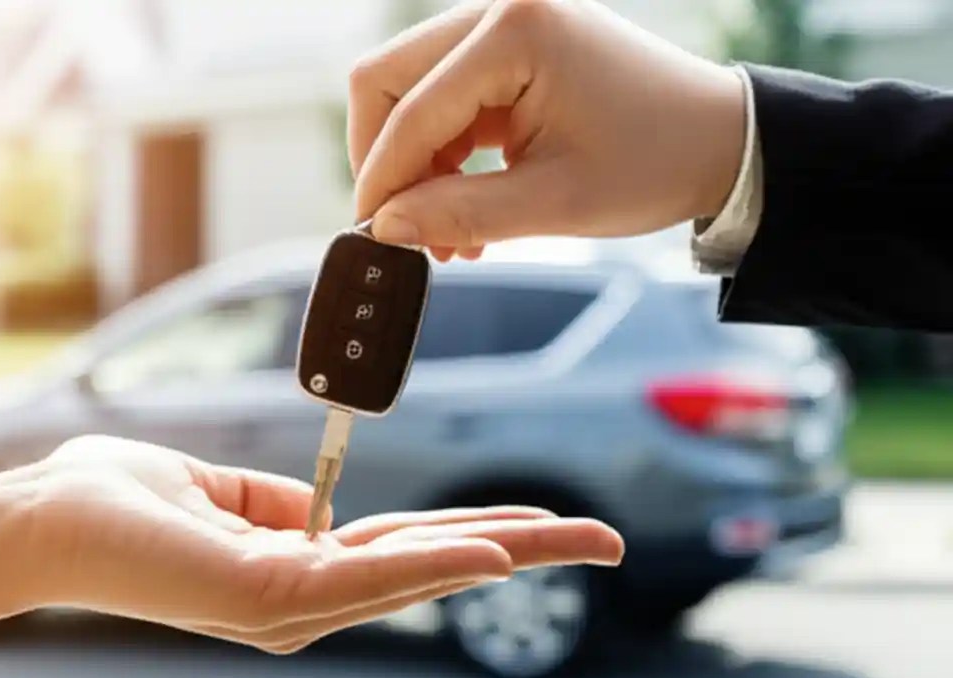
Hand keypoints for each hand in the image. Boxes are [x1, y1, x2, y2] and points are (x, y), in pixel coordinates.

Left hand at [22, 436, 622, 653]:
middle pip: (433, 567)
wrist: (41, 520)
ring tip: (586, 541)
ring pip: (415, 572)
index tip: (543, 529)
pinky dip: (431, 565)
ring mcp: (287, 606)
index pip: (410, 549)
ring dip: (505, 553)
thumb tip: (322, 509)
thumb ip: (281, 505)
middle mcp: (303, 601)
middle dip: (526, 553)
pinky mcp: (263, 596)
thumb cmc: (117, 503)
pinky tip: (494, 557)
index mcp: (298, 569)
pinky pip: (362, 575)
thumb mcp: (217, 491)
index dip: (481, 537)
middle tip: (610, 543)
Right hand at [350, 0, 745, 260]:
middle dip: (388, 161)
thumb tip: (384, 227)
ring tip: (448, 231)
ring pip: (410, 88)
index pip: (411, 109)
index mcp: (517, 32)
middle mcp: (503, 8)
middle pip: (389, 79)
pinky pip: (446, 95)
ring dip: (416, 162)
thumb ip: (458, 214)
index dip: (383, 179)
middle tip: (405, 226)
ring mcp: (507, 22)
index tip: (372, 236)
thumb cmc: (655, 164)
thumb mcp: (553, 204)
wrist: (723, 141)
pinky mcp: (513, 47)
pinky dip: (444, 152)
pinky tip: (465, 203)